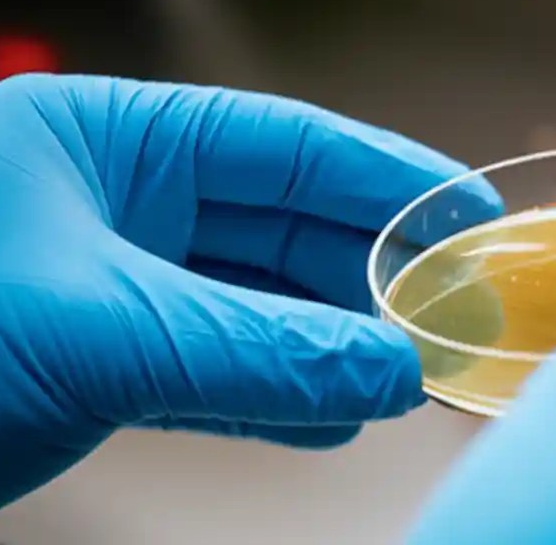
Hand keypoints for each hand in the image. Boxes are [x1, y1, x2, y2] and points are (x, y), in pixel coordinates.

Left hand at [0, 74, 494, 516]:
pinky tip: (334, 412)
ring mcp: (113, 285)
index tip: (462, 212)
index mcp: (106, 142)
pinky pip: (220, 368)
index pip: (281, 146)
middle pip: (281, 227)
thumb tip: (386, 366)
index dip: (384, 176)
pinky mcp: (104, 360)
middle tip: (452, 308)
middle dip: (369, 272)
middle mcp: (116, 205)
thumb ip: (253, 352)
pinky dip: (282, 393)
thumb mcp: (93, 329)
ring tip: (410, 367)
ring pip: (258, 304)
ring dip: (334, 341)